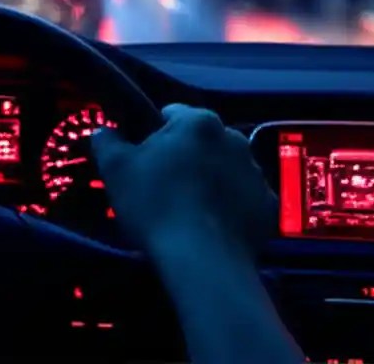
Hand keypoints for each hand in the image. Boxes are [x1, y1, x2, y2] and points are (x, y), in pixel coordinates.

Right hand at [91, 104, 275, 263]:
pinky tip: (212, 226)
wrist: (202, 259)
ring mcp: (257, 173)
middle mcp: (235, 139)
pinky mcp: (269, 206)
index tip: (143, 158)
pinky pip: (244, 199)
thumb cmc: (155, 204)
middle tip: (164, 185)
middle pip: (203, 141)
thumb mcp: (115, 169)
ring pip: (226, 169)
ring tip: (189, 209)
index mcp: (199, 122)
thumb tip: (105, 131)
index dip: (153, 133)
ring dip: (211, 179)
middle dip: (186, 156)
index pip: (172, 113)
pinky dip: (230, 207)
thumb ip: (107, 141)